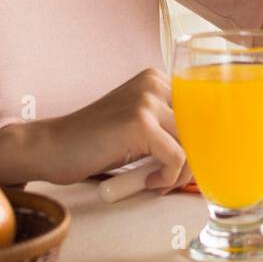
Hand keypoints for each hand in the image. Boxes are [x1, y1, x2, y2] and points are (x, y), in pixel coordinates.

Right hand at [0, 68, 193, 193]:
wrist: (51, 147)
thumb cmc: (94, 143)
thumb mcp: (139, 126)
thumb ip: (170, 128)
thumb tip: (210, 150)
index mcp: (157, 79)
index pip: (202, 112)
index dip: (199, 144)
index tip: (183, 165)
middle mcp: (155, 83)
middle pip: (201, 128)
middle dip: (193, 160)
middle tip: (170, 178)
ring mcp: (147, 101)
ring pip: (193, 145)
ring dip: (179, 173)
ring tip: (154, 180)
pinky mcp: (141, 124)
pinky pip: (177, 159)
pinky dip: (167, 178)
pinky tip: (147, 182)